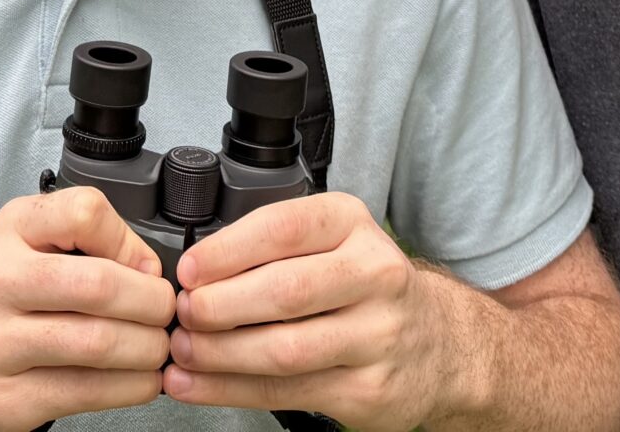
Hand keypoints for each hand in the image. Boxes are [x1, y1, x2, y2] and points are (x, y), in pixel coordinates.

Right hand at [0, 187, 175, 431]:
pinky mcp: (4, 403)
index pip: (84, 213)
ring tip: (157, 349)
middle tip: (167, 313)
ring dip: (147, 351)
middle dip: (153, 305)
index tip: (146, 266)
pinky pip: (83, 394)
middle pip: (100, 286)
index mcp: (5, 235)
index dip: (131, 242)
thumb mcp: (8, 238)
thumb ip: (72, 236)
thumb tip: (144, 266)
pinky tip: (137, 380)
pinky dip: (128, 388)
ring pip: (98, 345)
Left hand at [163, 192, 474, 430]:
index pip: (284, 229)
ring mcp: (376, 336)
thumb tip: (197, 269)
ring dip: (219, 354)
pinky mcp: (368, 390)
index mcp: (353, 225)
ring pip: (284, 349)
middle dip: (218, 306)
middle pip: (284, 292)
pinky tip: (198, 384)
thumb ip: (275, 247)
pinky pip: (287, 393)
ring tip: (183, 351)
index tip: (188, 270)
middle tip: (181, 314)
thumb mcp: (333, 241)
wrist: (438, 344)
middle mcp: (373, 275)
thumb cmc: (365, 287)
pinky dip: (231, 390)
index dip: (227, 251)